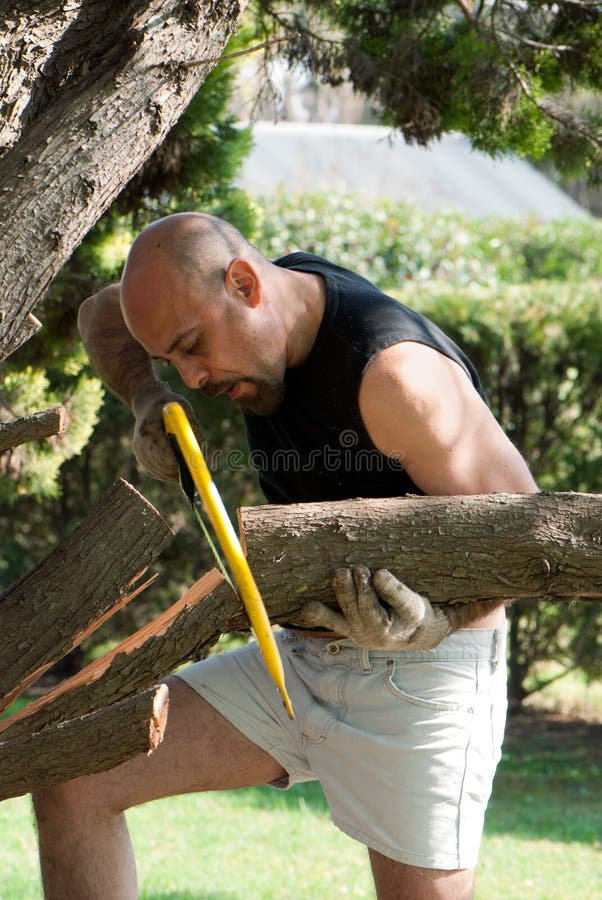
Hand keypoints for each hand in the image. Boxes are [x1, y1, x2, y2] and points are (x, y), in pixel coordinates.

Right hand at [131, 381, 204, 481]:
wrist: (147, 403)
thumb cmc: (169, 406)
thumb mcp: (182, 408)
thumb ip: (192, 427)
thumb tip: (201, 452)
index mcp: (149, 428)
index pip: (164, 452)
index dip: (179, 462)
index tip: (193, 468)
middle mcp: (140, 443)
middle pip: (162, 466)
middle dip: (181, 471)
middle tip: (196, 474)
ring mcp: (139, 453)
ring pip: (161, 472)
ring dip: (177, 474)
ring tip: (191, 472)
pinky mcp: (142, 459)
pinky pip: (158, 473)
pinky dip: (170, 473)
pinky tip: (180, 469)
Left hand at [296, 566, 450, 649]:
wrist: (411, 635)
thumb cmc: (412, 615)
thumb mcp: (413, 605)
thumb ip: (397, 593)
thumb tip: (378, 575)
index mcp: (387, 629)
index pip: (379, 607)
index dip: (374, 590)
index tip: (378, 573)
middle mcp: (368, 634)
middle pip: (359, 609)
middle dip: (355, 587)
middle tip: (356, 568)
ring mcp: (355, 631)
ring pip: (344, 613)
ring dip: (341, 591)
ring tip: (340, 573)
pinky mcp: (346, 627)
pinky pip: (331, 621)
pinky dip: (318, 615)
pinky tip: (307, 607)